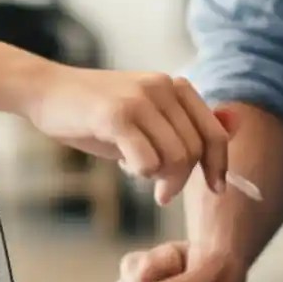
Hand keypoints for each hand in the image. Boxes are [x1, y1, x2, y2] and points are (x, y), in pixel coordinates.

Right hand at [26, 68, 229, 204]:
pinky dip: (141, 172)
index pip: (214, 132)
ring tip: (139, 174)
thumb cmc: (97, 113)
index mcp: (174, 86)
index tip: (215, 189)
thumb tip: (235, 125)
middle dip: (182, 180)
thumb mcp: (147, 116)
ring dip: (160, 178)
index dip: (219, 165)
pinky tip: (124, 165)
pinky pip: (147, 161)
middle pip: (195, 150)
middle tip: (163, 194)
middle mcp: (163, 87)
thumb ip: (185, 123)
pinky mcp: (117, 115)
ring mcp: (140, 100)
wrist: (47, 92)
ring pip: (175, 158)